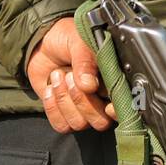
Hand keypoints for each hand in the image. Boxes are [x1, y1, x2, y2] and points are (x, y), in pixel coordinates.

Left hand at [27, 17, 113, 132]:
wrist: (42, 42)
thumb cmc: (67, 39)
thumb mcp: (79, 41)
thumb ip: (86, 61)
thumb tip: (89, 85)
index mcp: (112, 81)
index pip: (122, 107)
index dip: (116, 112)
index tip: (107, 105)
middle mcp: (100, 100)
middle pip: (100, 121)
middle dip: (82, 102)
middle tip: (70, 77)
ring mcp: (82, 110)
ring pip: (79, 124)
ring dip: (64, 100)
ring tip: (58, 75)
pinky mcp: (64, 115)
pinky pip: (61, 125)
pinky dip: (53, 107)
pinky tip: (50, 88)